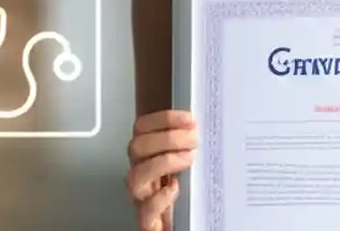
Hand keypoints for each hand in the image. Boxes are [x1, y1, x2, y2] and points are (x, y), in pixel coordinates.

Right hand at [126, 109, 198, 229]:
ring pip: (135, 177)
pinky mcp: (149, 222)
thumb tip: (204, 127)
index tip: (189, 119)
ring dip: (163, 162)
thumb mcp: (186, 166)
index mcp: (149, 158)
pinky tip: (175, 188)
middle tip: (193, 140)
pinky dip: (160, 197)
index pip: (143, 129)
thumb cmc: (185, 198)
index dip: (164, 119)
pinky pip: (146, 210)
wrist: (182, 226)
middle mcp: (142, 176)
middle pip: (136, 148)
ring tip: (187, 159)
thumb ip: (189, 147)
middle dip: (167, 138)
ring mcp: (143, 198)